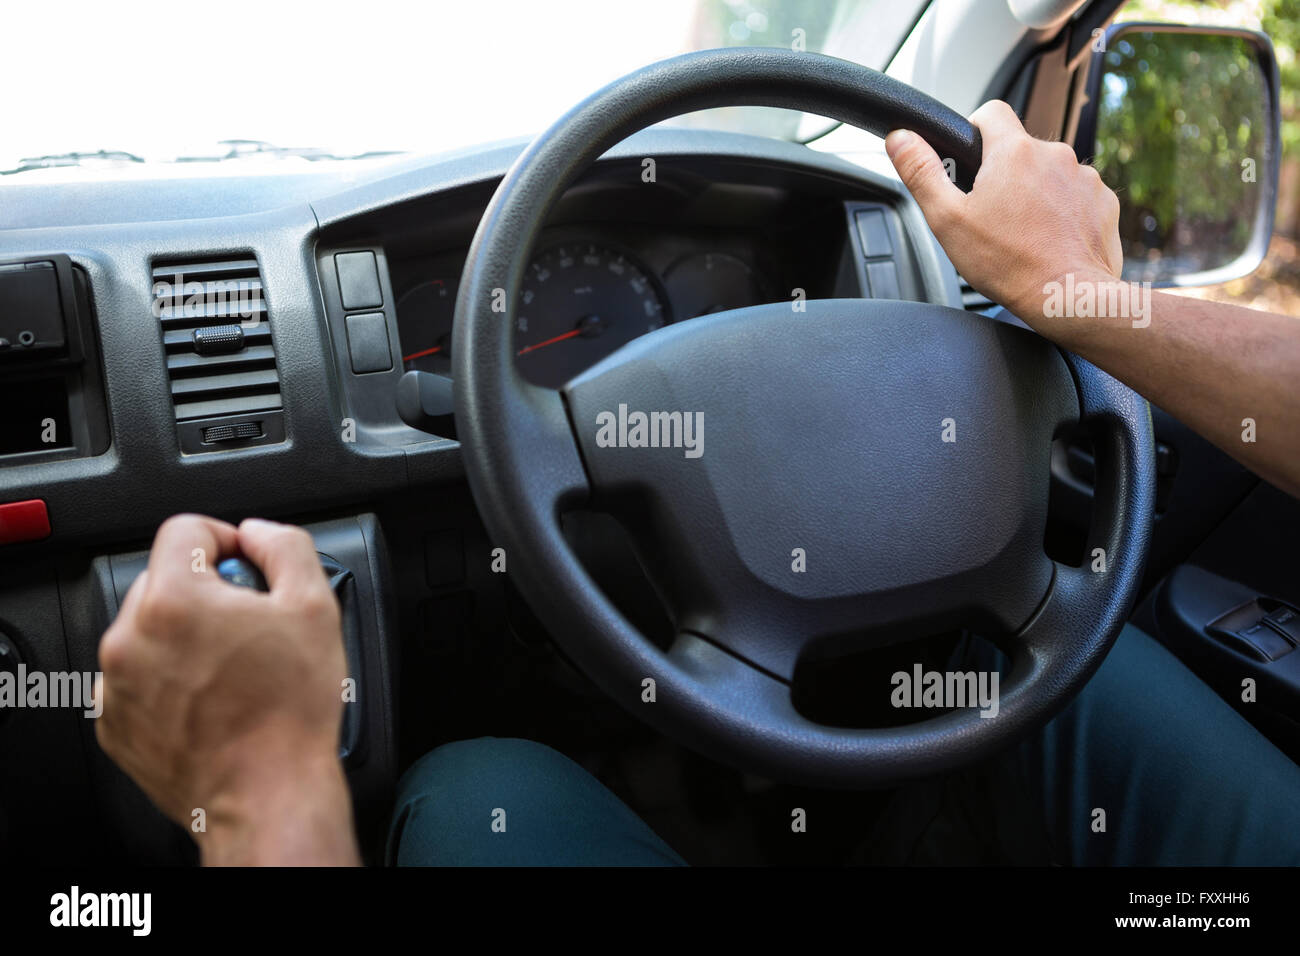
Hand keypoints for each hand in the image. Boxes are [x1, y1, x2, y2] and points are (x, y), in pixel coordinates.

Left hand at [96, 514, 358, 865]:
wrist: (268, 794)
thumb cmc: (290, 712)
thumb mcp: (315, 607)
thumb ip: (286, 547)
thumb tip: (258, 535)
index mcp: (174, 599)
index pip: (185, 529)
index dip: (225, 539)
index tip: (245, 565)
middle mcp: (130, 638)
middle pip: (165, 579)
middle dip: (207, 591)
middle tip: (250, 625)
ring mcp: (116, 684)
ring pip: (149, 630)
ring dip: (186, 635)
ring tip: (233, 669)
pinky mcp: (115, 723)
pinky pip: (138, 677)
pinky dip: (169, 679)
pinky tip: (212, 699)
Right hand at [886, 100, 1123, 325]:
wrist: (1068, 295)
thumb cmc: (1009, 263)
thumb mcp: (947, 219)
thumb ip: (921, 172)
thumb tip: (901, 139)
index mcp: (1013, 152)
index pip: (990, 112)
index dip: (974, 131)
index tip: (969, 160)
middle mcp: (1054, 154)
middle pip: (1019, 149)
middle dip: (1003, 173)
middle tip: (989, 213)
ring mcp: (1083, 177)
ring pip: (1048, 173)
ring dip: (1034, 192)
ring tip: (1021, 232)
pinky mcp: (1102, 201)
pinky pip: (1076, 195)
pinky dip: (1062, 212)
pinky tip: (1049, 238)